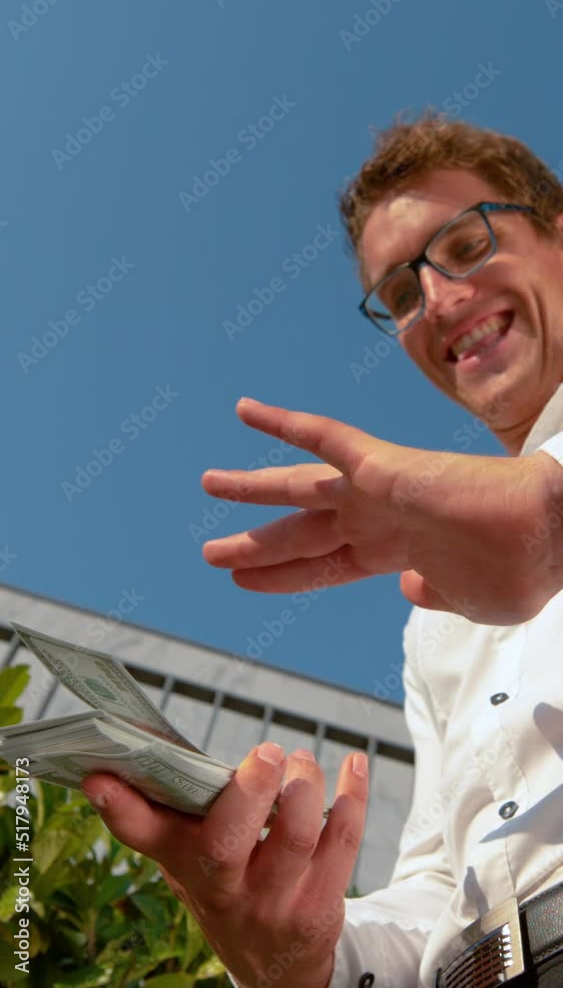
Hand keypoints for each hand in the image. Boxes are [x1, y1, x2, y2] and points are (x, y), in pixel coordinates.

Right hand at [81, 743, 368, 987]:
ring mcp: (272, 903)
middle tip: (268, 752)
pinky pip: (342, 843)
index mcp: (184, 862)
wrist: (273, 964)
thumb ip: (166, 813)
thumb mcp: (190, 857)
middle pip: (229, 841)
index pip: (144, 836)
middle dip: (251, 789)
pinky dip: (353, 795)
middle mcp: (221, 889)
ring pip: (295, 835)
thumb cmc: (226, 882)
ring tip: (304, 762)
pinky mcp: (318, 908)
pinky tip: (354, 765)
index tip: (99, 778)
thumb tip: (124, 762)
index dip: (120, 808)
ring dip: (307, 784)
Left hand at [201, 398, 562, 624]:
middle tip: (212, 553)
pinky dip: (284, 422)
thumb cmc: (522, 567)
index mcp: (395, 553)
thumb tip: (407, 587)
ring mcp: (377, 492)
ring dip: (250, 486)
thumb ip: (431, 596)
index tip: (245, 582)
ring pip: (297, 486)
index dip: (284, 575)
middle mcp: (377, 520)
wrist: (550, 536)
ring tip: (206, 483)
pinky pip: (323, 436)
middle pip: (300, 534)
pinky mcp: (382, 466)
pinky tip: (244, 410)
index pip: (325, 565)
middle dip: (256, 545)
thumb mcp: (469, 601)